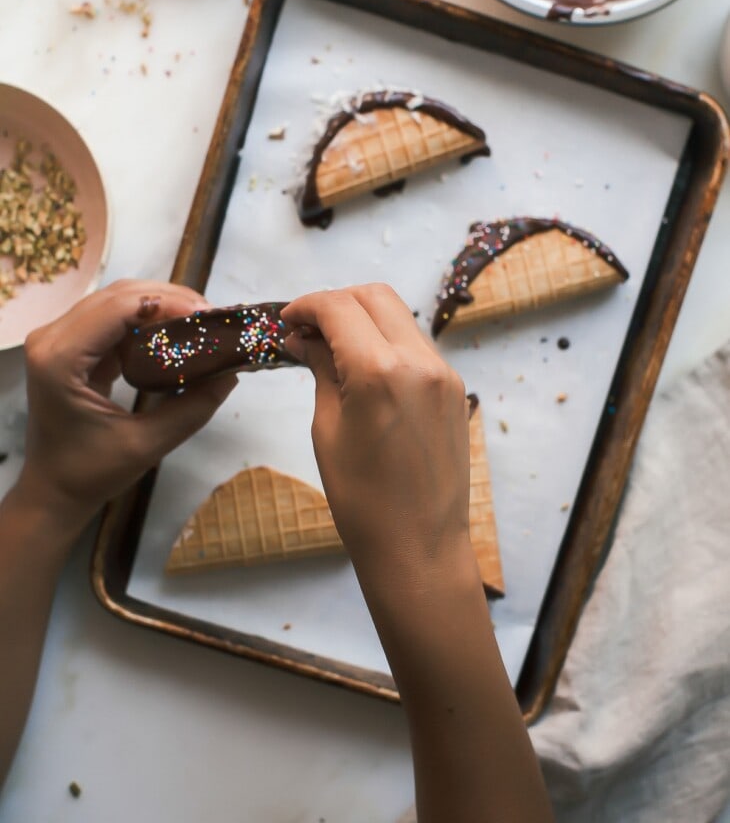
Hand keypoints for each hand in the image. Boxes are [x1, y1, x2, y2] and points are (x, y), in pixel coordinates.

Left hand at [16, 279, 236, 539]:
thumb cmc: (91, 473)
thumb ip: (192, 408)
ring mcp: (58, 339)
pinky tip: (176, 330)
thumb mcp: (148, 444)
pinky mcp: (69, 344)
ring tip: (200, 321)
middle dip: (169, 298)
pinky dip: (146, 318)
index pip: (118, 308)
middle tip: (212, 317)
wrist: (53, 489)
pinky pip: (111, 317)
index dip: (167, 303)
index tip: (208, 317)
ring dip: (160, 304)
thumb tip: (232, 373)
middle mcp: (52, 339)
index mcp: (60, 360)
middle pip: (118, 295)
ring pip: (116, 300)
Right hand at [282, 283, 471, 589]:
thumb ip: (321, 371)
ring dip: (364, 320)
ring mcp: (444, 374)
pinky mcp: (455, 390)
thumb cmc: (362, 500)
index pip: (339, 307)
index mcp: (379, 371)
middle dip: (337, 302)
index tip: (287, 320)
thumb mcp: (327, 430)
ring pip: (399, 318)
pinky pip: (417, 347)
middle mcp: (419, 362)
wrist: (419, 546)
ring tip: (333, 350)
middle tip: (307, 328)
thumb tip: (302, 339)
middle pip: (375, 296)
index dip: (306, 305)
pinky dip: (387, 343)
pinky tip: (365, 370)